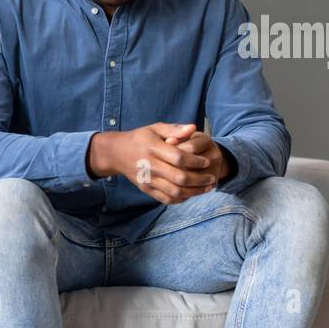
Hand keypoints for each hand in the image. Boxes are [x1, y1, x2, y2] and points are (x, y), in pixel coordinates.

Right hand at [87, 122, 221, 204]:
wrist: (117, 153)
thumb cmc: (140, 138)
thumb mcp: (155, 128)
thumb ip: (175, 129)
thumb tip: (193, 128)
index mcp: (153, 148)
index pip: (179, 157)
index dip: (196, 161)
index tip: (207, 161)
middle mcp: (149, 166)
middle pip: (179, 177)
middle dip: (200, 179)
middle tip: (212, 178)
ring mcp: (147, 180)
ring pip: (175, 192)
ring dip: (194, 192)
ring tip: (207, 188)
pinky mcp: (146, 189)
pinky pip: (166, 199)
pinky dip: (182, 199)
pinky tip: (192, 194)